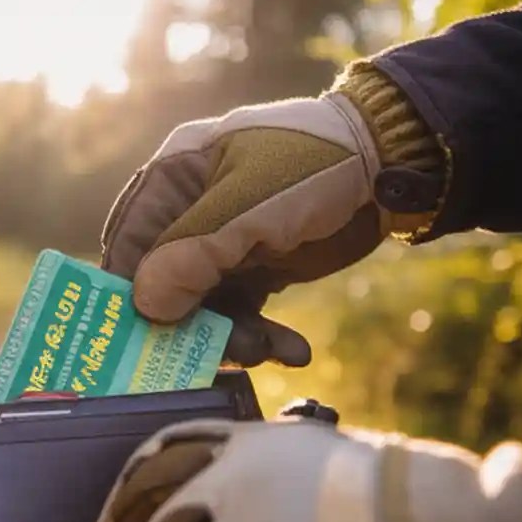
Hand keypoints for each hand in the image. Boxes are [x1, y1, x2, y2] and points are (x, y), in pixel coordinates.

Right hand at [99, 91, 385, 366]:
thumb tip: (144, 306)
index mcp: (171, 178)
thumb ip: (191, 254)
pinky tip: (293, 351)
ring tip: (268, 351)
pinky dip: (264, 335)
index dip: (129, 296)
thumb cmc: (313, 166)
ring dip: (233, 338)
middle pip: (165, 284)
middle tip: (218, 357)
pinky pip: (244, 311)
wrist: (393, 164)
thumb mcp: (248, 207)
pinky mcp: (257, 266)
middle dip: (189, 326)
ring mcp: (224, 242)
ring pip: (206, 307)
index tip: (137, 344)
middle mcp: (188, 212)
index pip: (128, 245)